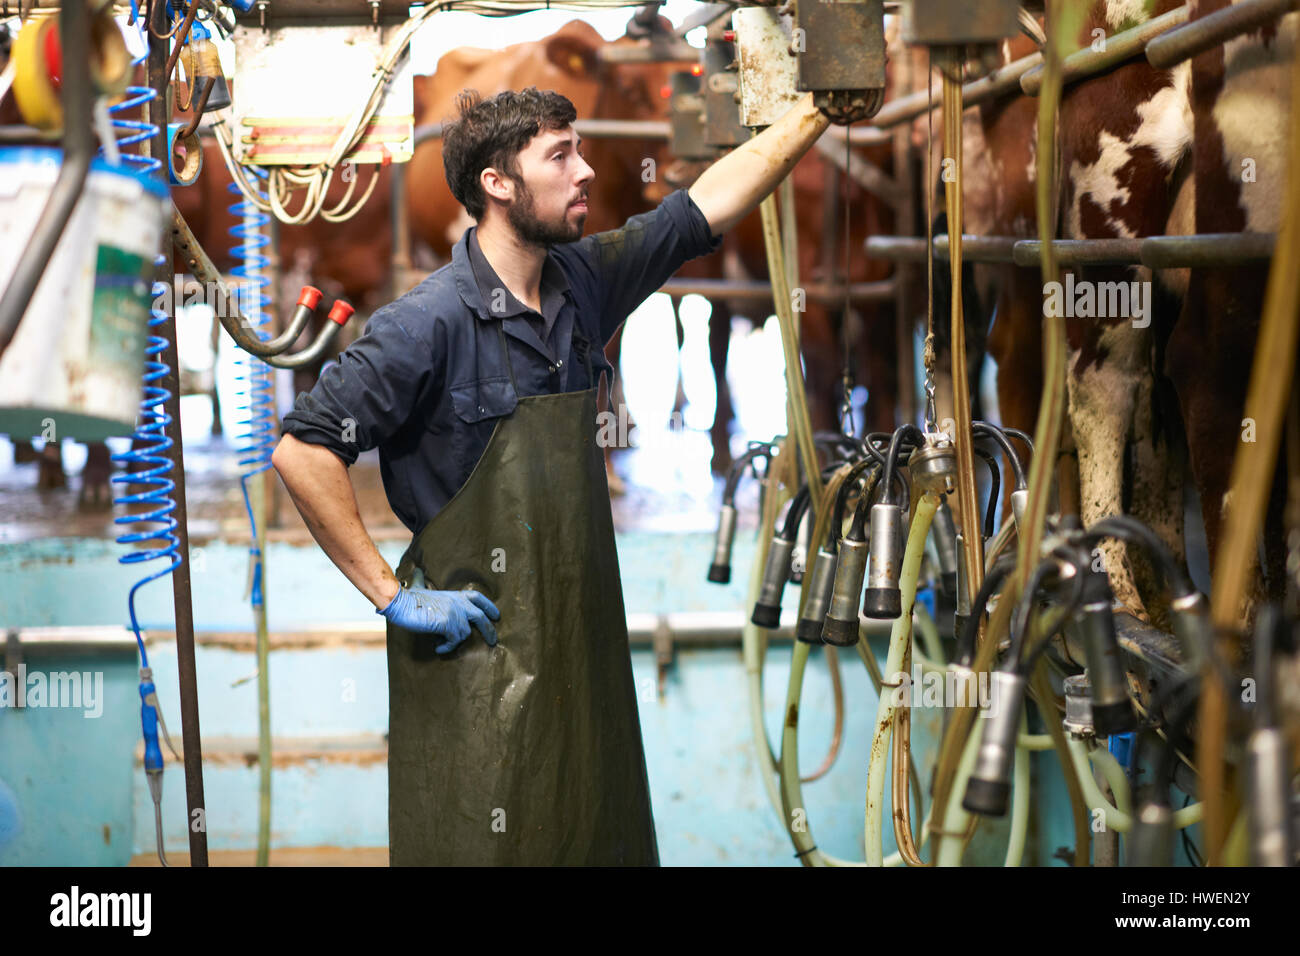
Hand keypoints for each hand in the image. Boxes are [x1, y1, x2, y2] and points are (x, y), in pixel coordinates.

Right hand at [378, 586, 500, 654]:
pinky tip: (439, 648)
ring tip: (443, 643)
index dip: (488, 606)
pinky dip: (447, 647)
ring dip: (456, 641)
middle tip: (493, 641)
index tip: (496, 616)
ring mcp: (455, 613)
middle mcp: (458, 603)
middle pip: (481, 616)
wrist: (401, 603)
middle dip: (489, 630)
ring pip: (466, 633)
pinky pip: (455, 640)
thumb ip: (422, 581)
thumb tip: (417, 570)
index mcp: (454, 595)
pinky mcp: (448, 624)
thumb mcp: (420, 587)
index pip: (477, 598)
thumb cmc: (409, 597)